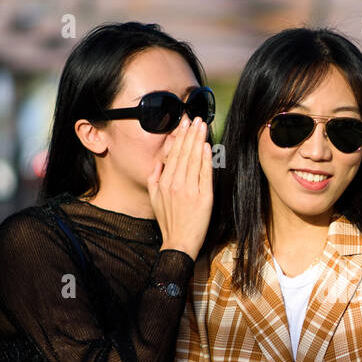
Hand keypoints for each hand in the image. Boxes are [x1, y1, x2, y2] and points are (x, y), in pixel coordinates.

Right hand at [148, 114, 212, 259]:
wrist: (179, 242)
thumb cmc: (168, 222)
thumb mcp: (154, 199)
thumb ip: (154, 178)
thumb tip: (158, 162)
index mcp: (164, 182)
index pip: (173, 154)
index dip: (180, 137)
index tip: (184, 123)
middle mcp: (176, 183)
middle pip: (184, 153)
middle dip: (190, 133)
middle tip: (196, 118)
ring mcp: (189, 190)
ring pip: (194, 160)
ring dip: (199, 140)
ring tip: (202, 126)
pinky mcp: (203, 197)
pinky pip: (204, 173)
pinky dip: (206, 159)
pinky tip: (207, 146)